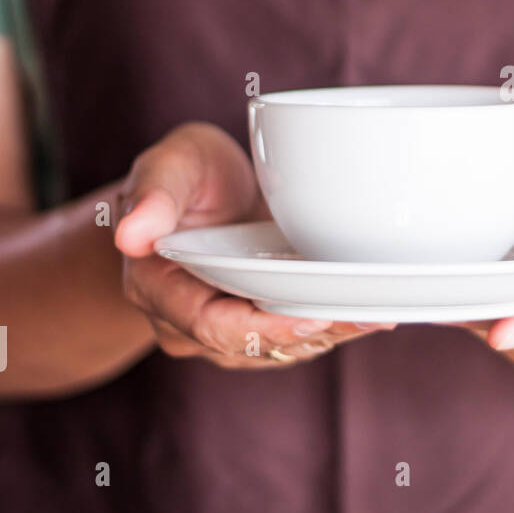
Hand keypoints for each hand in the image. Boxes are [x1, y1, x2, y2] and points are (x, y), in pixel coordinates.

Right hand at [113, 122, 392, 367]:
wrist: (201, 191)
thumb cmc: (184, 174)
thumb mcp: (168, 165)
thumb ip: (153, 194)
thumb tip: (132, 234)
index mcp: (159, 287)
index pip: (211, 325)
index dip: (262, 327)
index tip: (310, 316)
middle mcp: (190, 320)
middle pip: (255, 343)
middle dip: (313, 332)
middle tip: (368, 316)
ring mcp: (229, 325)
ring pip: (282, 346)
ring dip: (332, 333)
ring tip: (382, 315)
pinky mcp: (261, 318)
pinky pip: (296, 333)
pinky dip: (334, 323)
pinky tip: (376, 310)